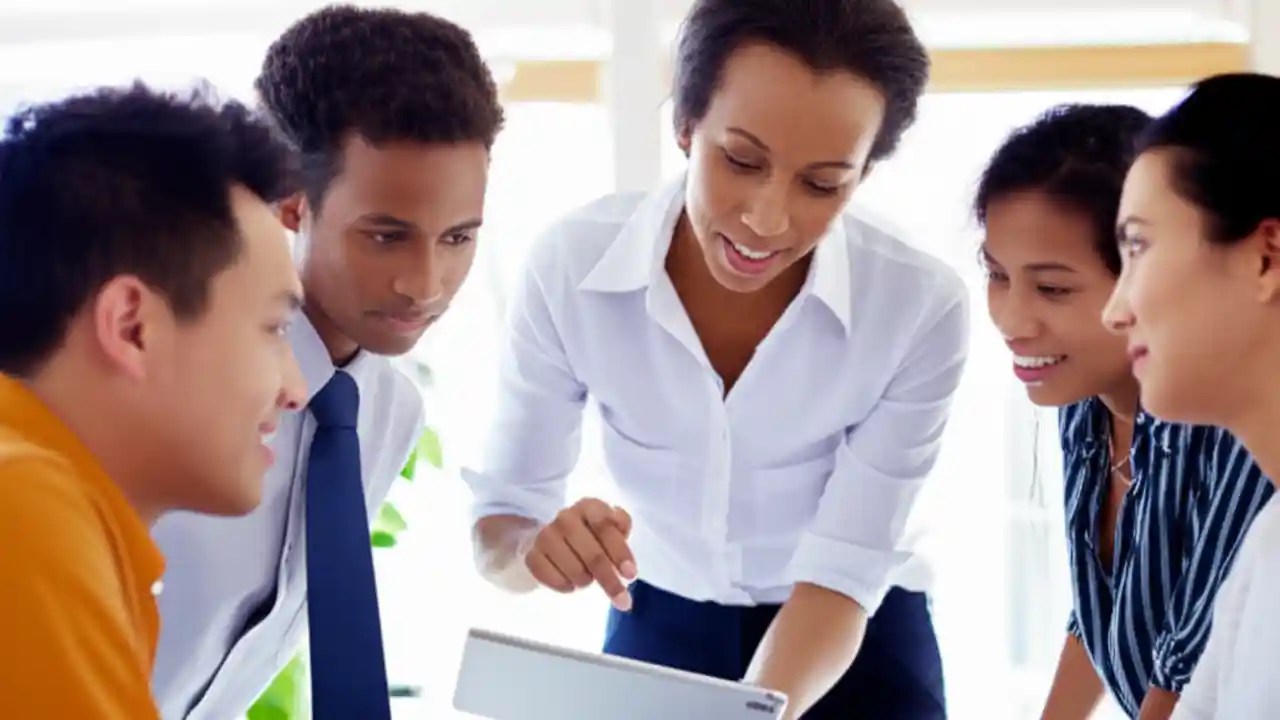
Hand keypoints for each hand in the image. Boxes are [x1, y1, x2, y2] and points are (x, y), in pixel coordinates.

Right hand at [521, 498, 637, 610]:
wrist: (552, 540)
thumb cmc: (589, 535)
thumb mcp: (608, 527)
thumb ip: (620, 525)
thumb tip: (622, 525)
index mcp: (589, 507)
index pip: (606, 528)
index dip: (619, 552)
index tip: (631, 575)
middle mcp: (566, 518)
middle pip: (592, 555)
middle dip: (609, 580)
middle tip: (623, 601)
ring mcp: (546, 536)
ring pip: (575, 571)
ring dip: (586, 581)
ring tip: (587, 578)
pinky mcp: (532, 555)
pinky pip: (554, 580)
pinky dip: (566, 586)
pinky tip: (570, 582)